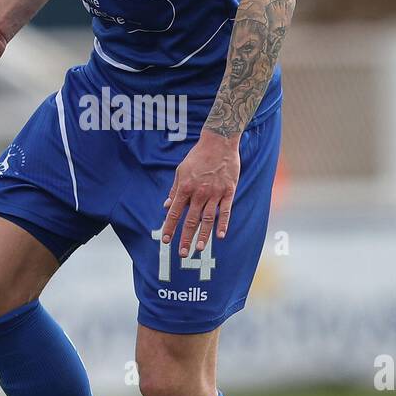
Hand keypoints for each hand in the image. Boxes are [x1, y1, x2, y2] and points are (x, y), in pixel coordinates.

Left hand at [160, 130, 240, 256]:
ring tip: (199, 250)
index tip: (166, 241)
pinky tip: (221, 236)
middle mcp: (199, 192)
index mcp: (185, 188)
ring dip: (203, 235)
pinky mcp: (229, 191)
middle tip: (182, 254)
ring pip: (208, 219)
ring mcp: (215, 192)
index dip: (170, 227)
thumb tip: (166, 207)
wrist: (219, 141)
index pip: (175, 212)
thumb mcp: (181, 171)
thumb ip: (175, 190)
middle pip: (191, 220)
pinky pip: (226, 210)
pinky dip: (224, 224)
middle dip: (186, 238)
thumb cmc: (198, 156)